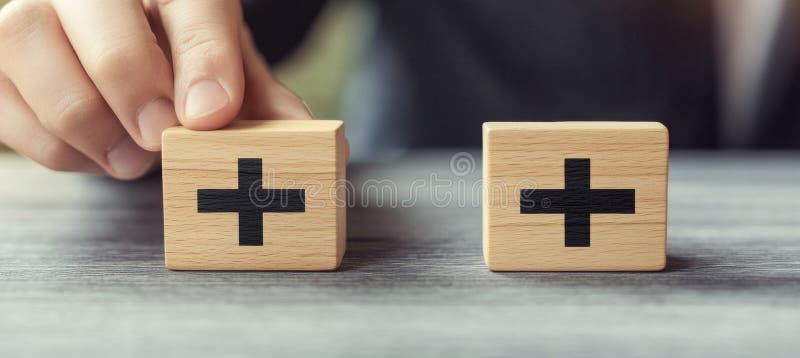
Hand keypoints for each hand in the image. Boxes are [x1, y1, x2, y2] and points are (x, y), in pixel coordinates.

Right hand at [0, 0, 312, 178]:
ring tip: (134, 159)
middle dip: (130, 83)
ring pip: (28, 45)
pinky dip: (57, 146)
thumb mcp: (229, 69)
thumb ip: (260, 98)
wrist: (123, 50)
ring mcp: (32, 13)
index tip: (212, 115)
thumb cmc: (179, 58)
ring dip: (86, 120)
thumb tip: (298, 134)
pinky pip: (5, 104)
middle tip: (162, 139)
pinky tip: (98, 154)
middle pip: (93, 7)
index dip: (203, 55)